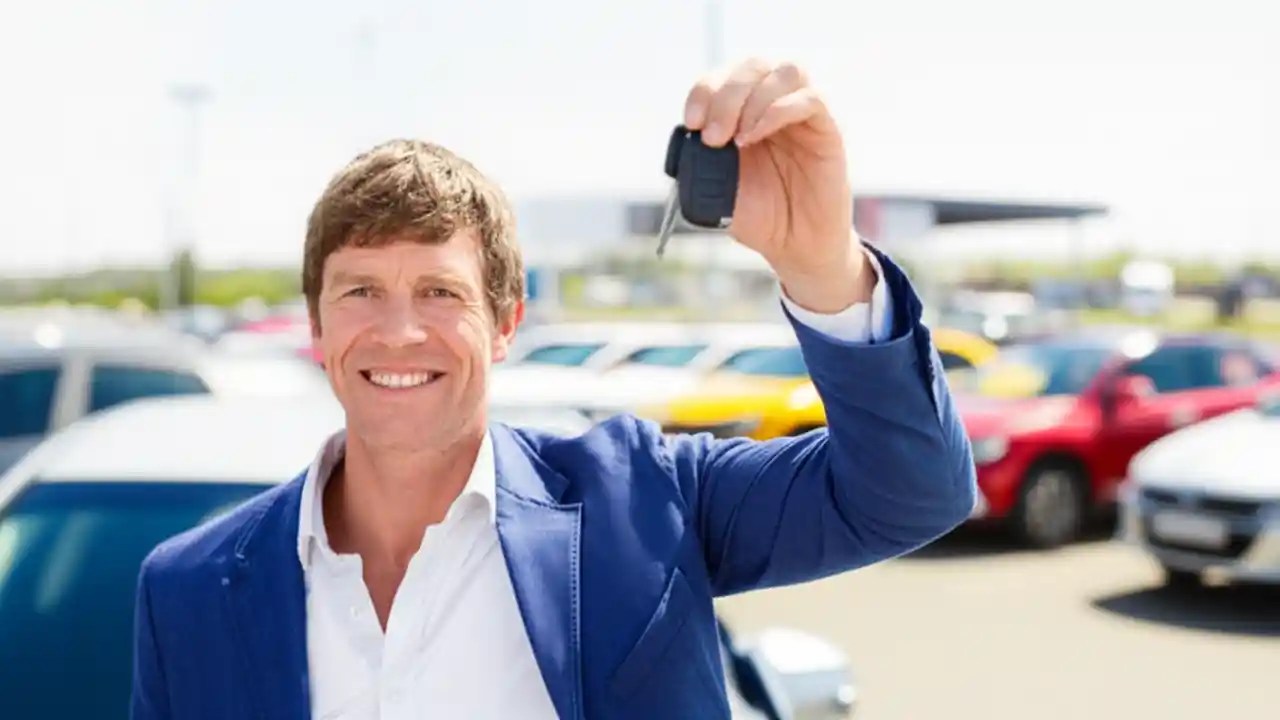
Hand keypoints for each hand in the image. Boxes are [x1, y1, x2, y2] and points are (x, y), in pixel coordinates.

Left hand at [683, 58, 872, 312]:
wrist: (795, 247)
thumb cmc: (760, 216)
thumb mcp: (718, 191)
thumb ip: (700, 165)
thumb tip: (686, 142)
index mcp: (746, 113)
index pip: (726, 76)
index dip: (705, 90)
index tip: (691, 122)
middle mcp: (775, 107)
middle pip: (754, 65)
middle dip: (726, 94)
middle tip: (713, 136)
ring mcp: (803, 116)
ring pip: (786, 72)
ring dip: (753, 99)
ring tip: (738, 139)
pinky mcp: (827, 131)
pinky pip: (811, 100)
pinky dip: (778, 110)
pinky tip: (757, 136)